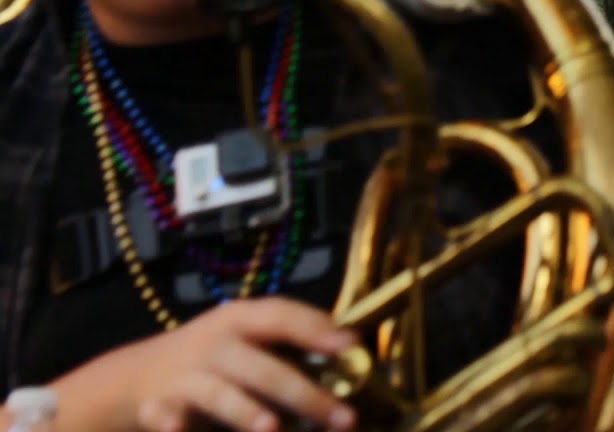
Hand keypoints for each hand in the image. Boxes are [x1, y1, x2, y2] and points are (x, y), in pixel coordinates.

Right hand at [93, 298, 358, 431]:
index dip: (315, 327)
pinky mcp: (160, 407)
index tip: (350, 344)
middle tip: (344, 417)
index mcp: (242, 319)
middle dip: (305, 395)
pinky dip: (173, 425)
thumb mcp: (247, 340)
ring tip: (274, 428)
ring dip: (247, 412)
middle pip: (264, 368)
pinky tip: (176, 429)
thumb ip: (290, 346)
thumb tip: (354, 356)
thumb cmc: (215, 357)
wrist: (136, 374)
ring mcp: (188, 375)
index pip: (281, 316)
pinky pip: (168, 418)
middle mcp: (216, 343)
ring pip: (221, 395)